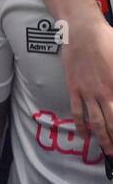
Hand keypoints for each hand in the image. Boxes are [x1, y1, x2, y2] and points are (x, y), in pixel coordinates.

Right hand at [61, 15, 112, 155]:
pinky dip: (80, 125)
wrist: (83, 33)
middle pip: (111, 122)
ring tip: (106, 150)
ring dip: (101, 138)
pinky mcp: (74, 89)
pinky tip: (83, 135)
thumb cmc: (107, 40)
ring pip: (95, 121)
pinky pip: (77, 111)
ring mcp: (88, 92)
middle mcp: (104, 93)